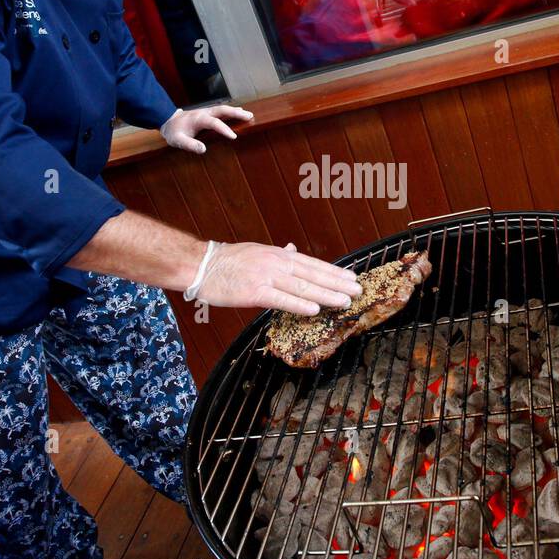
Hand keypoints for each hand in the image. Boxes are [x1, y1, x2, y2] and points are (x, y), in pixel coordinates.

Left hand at [159, 104, 253, 153]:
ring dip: (236, 111)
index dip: (224, 129)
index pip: (214, 123)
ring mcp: (206, 111)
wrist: (168, 120)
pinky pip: (221, 111)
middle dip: (236, 113)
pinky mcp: (207, 113)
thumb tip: (204, 149)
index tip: (234, 136)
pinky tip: (239, 112)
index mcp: (199, 119)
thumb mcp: (178, 140)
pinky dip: (231, 111)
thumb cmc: (174, 132)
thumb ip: (189, 145)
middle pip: (223, 110)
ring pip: (224, 109)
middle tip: (250, 116)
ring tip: (249, 114)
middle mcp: (204, 112)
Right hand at [195, 241, 361, 314]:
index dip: (334, 272)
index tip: (351, 278)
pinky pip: (281, 299)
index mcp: (279, 255)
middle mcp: (277, 263)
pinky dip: (299, 303)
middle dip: (337, 283)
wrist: (202, 265)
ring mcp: (266, 276)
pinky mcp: (254, 292)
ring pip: (303, 286)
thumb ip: (278, 254)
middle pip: (313, 274)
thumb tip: (293, 250)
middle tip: (357, 290)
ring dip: (326, 294)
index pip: (313, 263)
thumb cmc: (228, 261)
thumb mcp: (258, 251)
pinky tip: (315, 308)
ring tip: (344, 300)